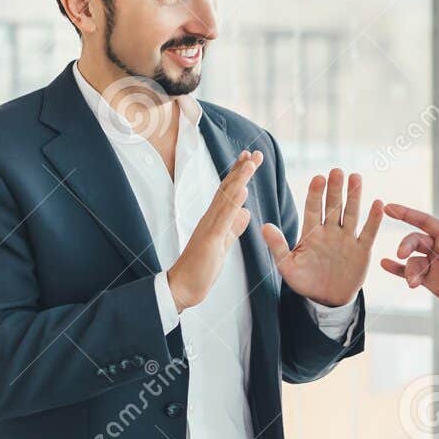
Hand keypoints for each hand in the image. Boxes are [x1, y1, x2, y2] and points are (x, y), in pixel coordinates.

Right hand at [167, 150, 261, 311]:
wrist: (184, 286)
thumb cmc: (201, 266)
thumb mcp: (223, 243)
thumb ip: (234, 227)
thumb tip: (246, 212)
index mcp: (215, 219)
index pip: (229, 192)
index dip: (239, 175)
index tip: (250, 159)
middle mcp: (210, 218)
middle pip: (227, 188)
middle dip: (241, 170)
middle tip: (254, 152)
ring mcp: (209, 227)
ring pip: (225, 198)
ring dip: (239, 179)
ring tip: (251, 163)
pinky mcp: (210, 239)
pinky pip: (223, 218)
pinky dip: (233, 203)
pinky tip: (242, 191)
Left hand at [261, 168, 384, 306]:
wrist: (327, 299)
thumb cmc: (305, 281)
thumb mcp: (288, 266)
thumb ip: (278, 246)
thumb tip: (264, 226)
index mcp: (311, 232)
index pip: (313, 208)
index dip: (316, 194)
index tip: (318, 178)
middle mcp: (330, 231)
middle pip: (333, 206)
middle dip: (335, 189)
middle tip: (337, 171)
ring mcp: (347, 238)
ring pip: (351, 213)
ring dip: (354, 196)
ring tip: (356, 178)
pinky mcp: (362, 249)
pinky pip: (368, 232)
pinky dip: (374, 219)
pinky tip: (378, 204)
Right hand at [379, 203, 438, 323]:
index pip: (427, 222)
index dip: (407, 214)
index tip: (389, 207)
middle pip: (416, 240)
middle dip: (406, 245)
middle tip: (402, 254)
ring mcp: (435, 265)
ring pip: (413, 262)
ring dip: (408, 269)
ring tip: (413, 283)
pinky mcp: (432, 282)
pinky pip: (411, 274)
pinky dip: (397, 270)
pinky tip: (384, 265)